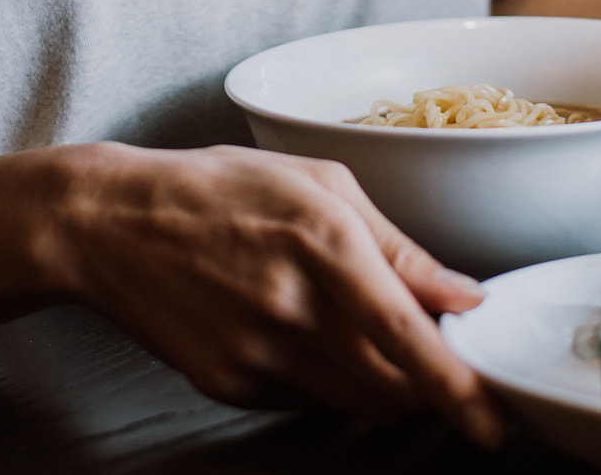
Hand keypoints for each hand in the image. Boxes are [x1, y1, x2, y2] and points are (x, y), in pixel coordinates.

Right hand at [43, 143, 502, 445]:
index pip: (406, 333)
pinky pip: (307, 401)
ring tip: (373, 344)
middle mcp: (292, 306)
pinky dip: (329, 384)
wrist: (109, 225)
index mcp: (322, 241)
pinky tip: (308, 339)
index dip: (456, 385)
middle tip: (445, 369)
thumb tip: (463, 295)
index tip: (491, 418)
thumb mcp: (317, 184)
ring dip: (388, 389)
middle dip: (431, 390)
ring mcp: (257, 354)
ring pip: (356, 403)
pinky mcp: (230, 385)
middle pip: (392, 385)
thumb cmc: (216, 190)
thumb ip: (398, 243)